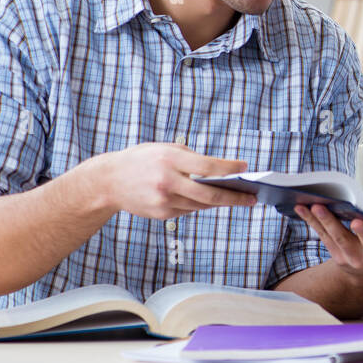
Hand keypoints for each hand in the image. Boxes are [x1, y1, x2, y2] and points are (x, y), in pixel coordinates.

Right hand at [79, 142, 255, 219]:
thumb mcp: (164, 149)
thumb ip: (190, 158)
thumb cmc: (141, 159)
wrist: (109, 181)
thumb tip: (219, 171)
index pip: (208, 166)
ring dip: (220, 202)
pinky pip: (188, 210)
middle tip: (253, 197)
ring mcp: (164, 200)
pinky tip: (210, 201)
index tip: (245, 168)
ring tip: (239, 199)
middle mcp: (167, 181)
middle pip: (209, 193)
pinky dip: (199, 205)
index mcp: (170, 159)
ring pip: (200, 204)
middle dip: (234, 197)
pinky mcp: (161, 214)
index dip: (229, 168)